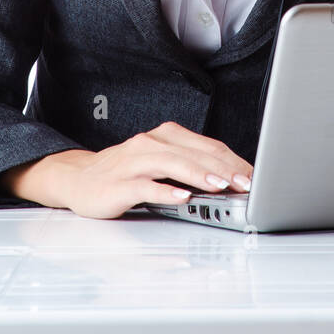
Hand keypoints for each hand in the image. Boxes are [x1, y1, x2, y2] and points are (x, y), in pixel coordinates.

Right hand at [59, 122, 253, 219]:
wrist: (79, 179)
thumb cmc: (126, 173)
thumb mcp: (161, 164)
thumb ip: (190, 167)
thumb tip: (230, 180)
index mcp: (165, 136)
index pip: (207, 145)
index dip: (232, 160)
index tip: (254, 175)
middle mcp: (151, 144)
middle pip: (194, 153)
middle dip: (223, 168)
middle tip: (246, 183)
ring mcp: (134, 162)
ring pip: (172, 164)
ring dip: (199, 174)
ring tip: (220, 186)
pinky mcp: (120, 184)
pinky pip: (146, 186)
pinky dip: (166, 191)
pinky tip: (182, 197)